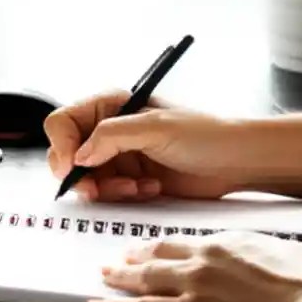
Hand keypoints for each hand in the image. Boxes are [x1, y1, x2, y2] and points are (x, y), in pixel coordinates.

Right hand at [44, 90, 245, 200]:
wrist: (239, 162)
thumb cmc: (206, 134)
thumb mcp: (156, 127)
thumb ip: (112, 136)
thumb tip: (79, 156)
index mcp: (110, 105)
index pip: (63, 122)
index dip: (61, 145)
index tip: (72, 168)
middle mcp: (108, 128)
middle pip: (67, 153)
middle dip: (80, 175)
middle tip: (95, 190)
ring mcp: (117, 155)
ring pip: (85, 178)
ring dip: (106, 188)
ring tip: (137, 188)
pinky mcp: (129, 179)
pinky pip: (107, 193)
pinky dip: (122, 196)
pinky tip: (150, 190)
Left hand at [89, 231, 301, 301]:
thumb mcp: (287, 253)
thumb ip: (264, 252)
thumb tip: (269, 257)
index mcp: (225, 243)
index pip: (184, 242)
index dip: (163, 246)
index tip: (153, 247)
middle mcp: (202, 259)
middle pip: (158, 254)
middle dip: (135, 257)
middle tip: (119, 258)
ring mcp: (192, 285)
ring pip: (145, 279)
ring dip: (120, 278)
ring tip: (105, 276)